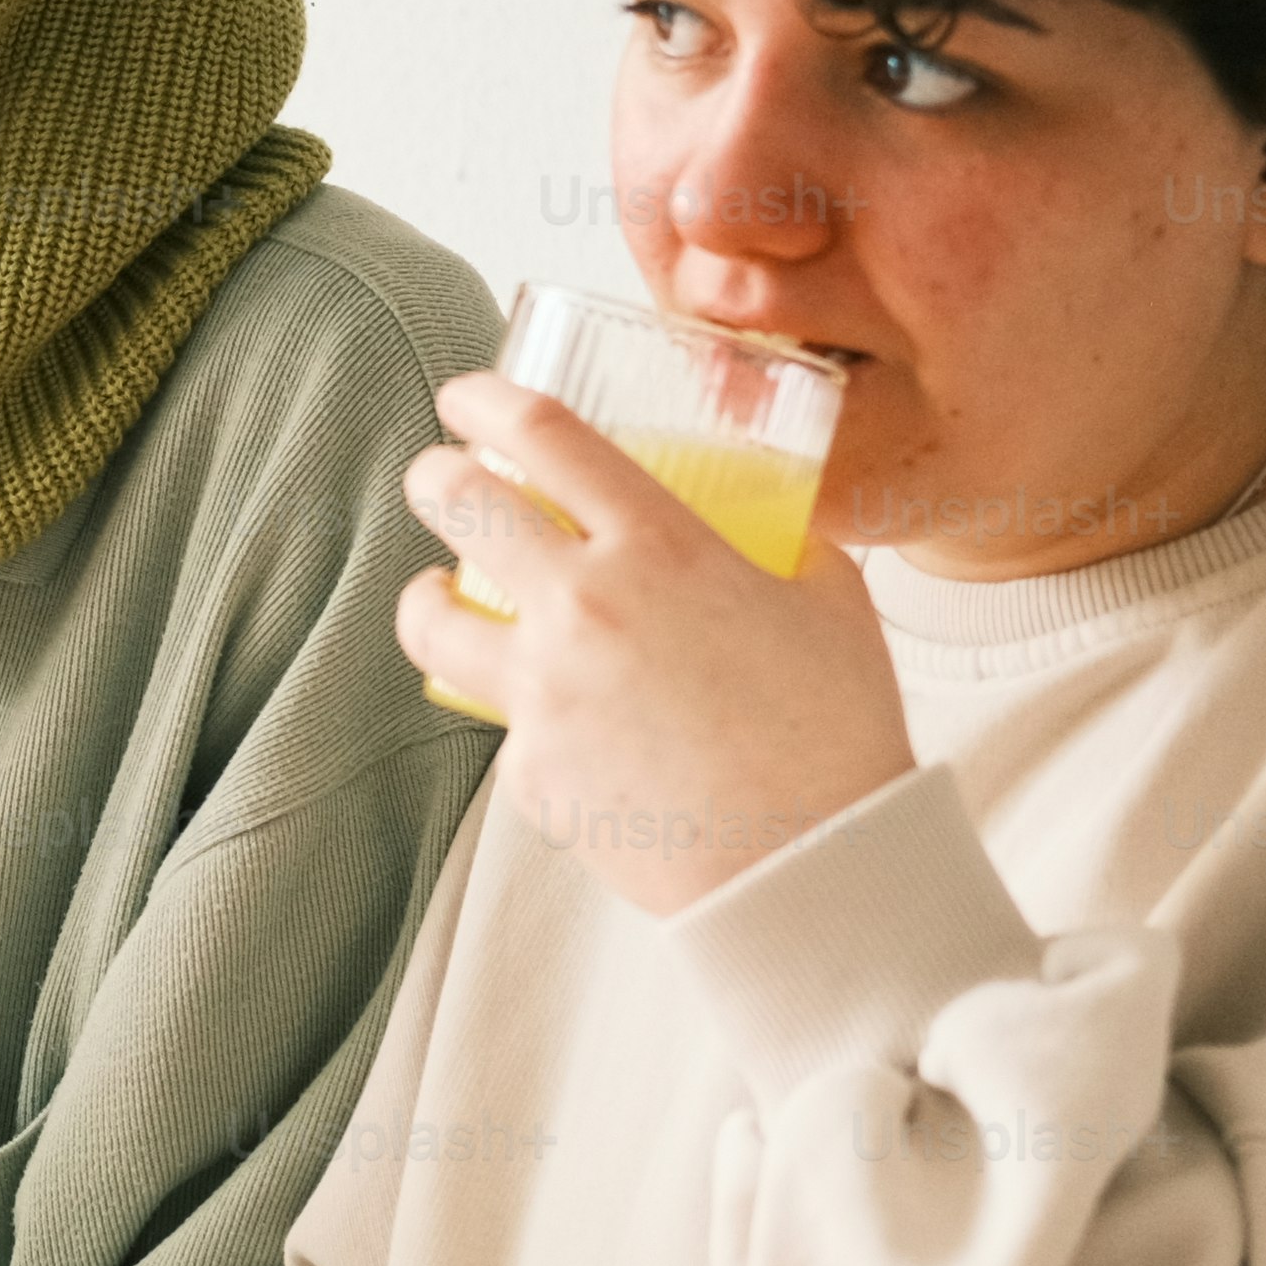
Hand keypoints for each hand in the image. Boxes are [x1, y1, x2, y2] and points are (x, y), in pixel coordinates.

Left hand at [390, 376, 915, 920]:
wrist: (811, 868)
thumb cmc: (836, 732)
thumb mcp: (831, 601)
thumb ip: (785, 544)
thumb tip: (769, 520)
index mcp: (659, 546)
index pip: (542, 435)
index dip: (486, 400)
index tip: (467, 397)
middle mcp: (583, 606)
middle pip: (459, 504)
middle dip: (435, 475)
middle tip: (440, 476)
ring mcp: (544, 692)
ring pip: (433, 620)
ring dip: (429, 594)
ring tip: (442, 593)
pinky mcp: (530, 770)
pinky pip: (505, 722)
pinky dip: (524, 712)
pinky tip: (565, 721)